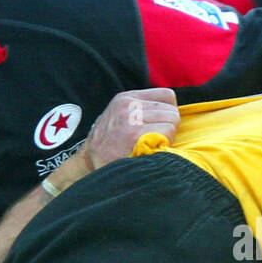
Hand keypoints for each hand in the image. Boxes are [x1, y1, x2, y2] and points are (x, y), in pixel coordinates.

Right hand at [48, 88, 179, 193]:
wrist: (88, 166)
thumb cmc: (110, 147)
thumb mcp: (121, 119)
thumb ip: (143, 112)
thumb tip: (174, 114)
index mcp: (126, 99)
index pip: (167, 96)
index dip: (168, 113)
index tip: (160, 127)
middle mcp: (127, 105)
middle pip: (172, 111)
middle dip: (168, 128)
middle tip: (153, 142)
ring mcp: (130, 118)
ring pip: (172, 122)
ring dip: (167, 138)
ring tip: (149, 148)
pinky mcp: (134, 134)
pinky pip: (167, 133)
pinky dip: (164, 146)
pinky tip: (149, 153)